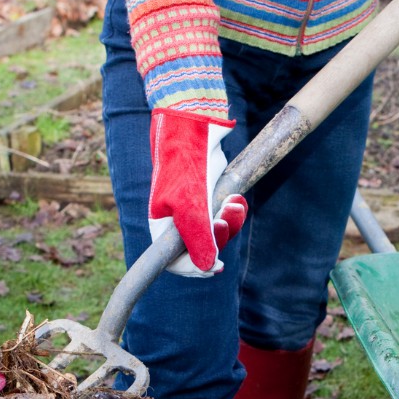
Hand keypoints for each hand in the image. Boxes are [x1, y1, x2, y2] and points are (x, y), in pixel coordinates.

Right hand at [149, 108, 247, 276]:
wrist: (194, 130)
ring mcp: (193, 211)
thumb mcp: (191, 208)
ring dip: (231, 223)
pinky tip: (236, 198)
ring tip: (234, 203)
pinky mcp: (208, 199)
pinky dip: (233, 210)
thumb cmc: (185, 167)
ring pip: (216, 233)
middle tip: (225, 222)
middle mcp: (176, 223)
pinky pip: (224, 216)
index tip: (216, 266)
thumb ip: (200, 240)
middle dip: (219, 239)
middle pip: (201, 250)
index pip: (174, 262)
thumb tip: (207, 267)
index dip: (195, 267)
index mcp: (162, 228)